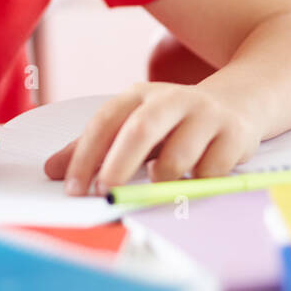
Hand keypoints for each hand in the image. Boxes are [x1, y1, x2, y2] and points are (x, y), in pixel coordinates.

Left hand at [43, 82, 259, 195]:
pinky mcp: (234, 134)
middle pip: (141, 130)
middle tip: (106, 193)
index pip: (105, 122)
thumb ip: (94, 147)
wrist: (240, 101)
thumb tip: (51, 171)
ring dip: (163, 180)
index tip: (74, 188)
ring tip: (160, 181)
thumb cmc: (175, 122)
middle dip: (119, 165)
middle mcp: (172, 99)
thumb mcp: (133, 125)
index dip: (85, 156)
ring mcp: (206, 115)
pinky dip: (198, 183)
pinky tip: (197, 177)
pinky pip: (210, 172)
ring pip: (178, 158)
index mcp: (139, 96)